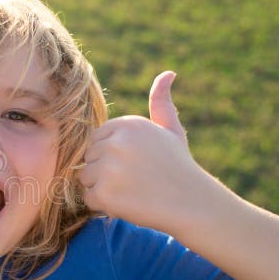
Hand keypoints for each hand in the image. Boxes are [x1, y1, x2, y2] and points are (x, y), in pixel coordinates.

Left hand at [79, 71, 207, 230]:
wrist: (192, 204)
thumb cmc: (179, 167)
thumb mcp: (171, 130)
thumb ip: (161, 103)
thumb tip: (167, 74)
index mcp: (127, 124)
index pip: (97, 140)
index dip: (113, 156)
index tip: (136, 163)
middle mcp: (115, 142)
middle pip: (89, 158)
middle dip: (107, 172)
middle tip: (137, 179)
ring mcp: (108, 168)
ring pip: (86, 179)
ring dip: (104, 189)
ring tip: (133, 190)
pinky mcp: (104, 192)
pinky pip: (89, 199)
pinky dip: (105, 205)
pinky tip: (129, 203)